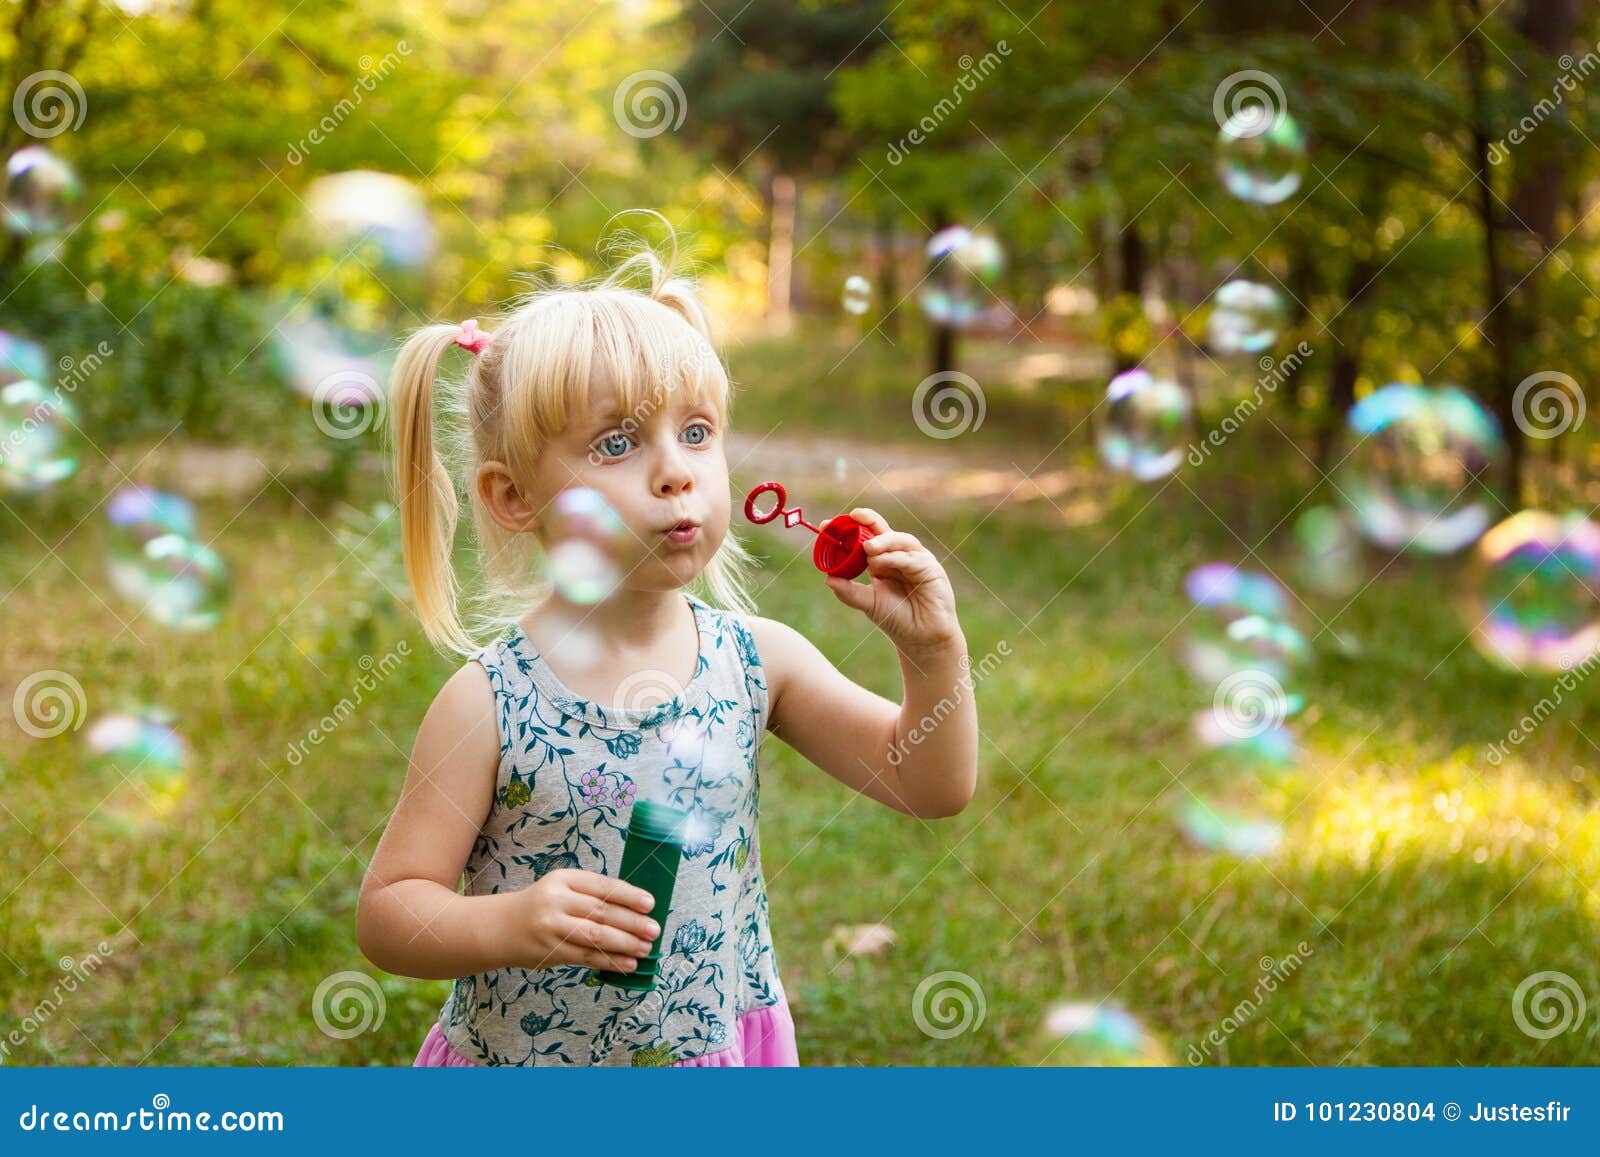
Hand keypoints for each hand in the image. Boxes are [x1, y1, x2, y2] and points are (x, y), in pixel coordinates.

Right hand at [498, 868, 659, 972]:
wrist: (500, 927)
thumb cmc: (541, 906)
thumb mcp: (561, 889)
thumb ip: (591, 895)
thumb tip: (635, 909)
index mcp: (564, 879)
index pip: (602, 886)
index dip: (628, 895)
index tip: (650, 903)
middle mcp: (556, 901)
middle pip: (601, 911)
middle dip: (632, 922)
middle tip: (654, 930)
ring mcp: (552, 927)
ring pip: (595, 935)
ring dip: (624, 944)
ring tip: (645, 948)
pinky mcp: (550, 951)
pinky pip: (586, 957)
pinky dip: (609, 961)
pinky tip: (627, 964)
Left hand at [822, 507, 963, 661]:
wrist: (921, 638)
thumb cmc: (897, 619)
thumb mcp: (868, 603)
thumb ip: (849, 591)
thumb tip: (827, 578)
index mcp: (883, 560)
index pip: (865, 537)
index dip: (849, 529)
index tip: (826, 525)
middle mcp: (899, 555)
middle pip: (883, 531)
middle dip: (868, 520)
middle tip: (853, 517)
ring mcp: (916, 559)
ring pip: (899, 540)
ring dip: (882, 541)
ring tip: (867, 548)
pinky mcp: (930, 568)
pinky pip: (911, 558)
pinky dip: (894, 558)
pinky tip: (880, 562)